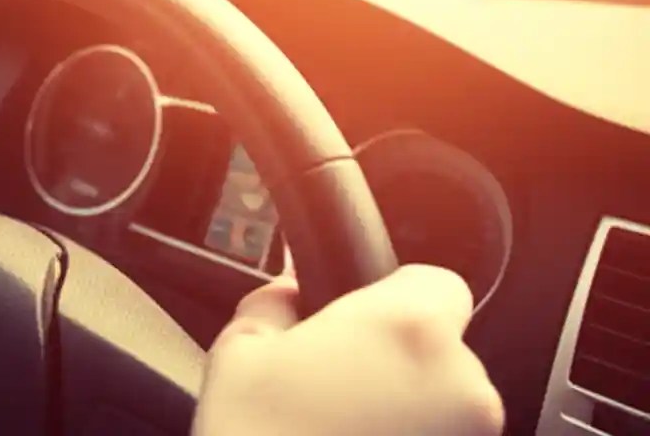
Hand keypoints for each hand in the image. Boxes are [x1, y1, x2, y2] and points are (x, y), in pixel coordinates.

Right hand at [193, 265, 503, 435]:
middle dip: (391, 358)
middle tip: (329, 381)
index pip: (436, 280)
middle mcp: (461, 385)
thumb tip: (288, 291)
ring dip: (404, 409)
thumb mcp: (238, 353)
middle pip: (438, 348)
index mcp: (408, 329)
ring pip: (442, 405)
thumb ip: (273, 301)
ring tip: (336, 431)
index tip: (355, 316)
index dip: (392, 292)